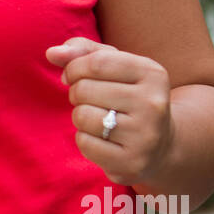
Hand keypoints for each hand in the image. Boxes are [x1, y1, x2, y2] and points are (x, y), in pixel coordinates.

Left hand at [45, 37, 174, 185]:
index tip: (72, 75)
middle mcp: (153, 104)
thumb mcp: (115, 66)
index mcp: (152, 74)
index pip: (97, 62)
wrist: (161, 147)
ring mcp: (145, 136)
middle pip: (84, 89)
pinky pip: (84, 143)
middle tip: (89, 100)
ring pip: (82, 116)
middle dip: (76, 93)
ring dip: (79, 117)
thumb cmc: (129, 97)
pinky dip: (84, 139)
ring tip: (97, 119)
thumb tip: (52, 53)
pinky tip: (102, 139)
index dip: (74, 68)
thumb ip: (83, 51)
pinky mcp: (131, 162)